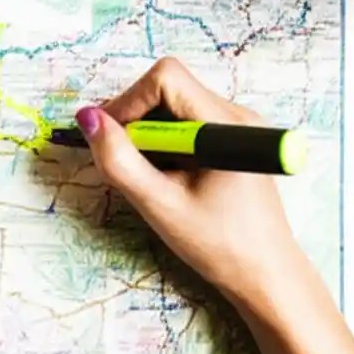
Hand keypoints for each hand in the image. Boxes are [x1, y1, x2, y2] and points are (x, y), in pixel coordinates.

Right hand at [75, 57, 312, 309]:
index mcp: (225, 124)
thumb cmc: (219, 245)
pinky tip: (166, 179)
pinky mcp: (232, 142)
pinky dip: (164, 145)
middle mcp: (236, 115)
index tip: (109, 139)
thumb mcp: (159, 205)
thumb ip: (119, 160)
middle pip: (168, 89)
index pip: (166, 78)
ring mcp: (237, 127)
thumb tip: (87, 119)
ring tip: (147, 177)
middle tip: (123, 163)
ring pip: (174, 107)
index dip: (128, 101)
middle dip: (135, 119)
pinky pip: (186, 125)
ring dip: (148, 135)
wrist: (265, 275)